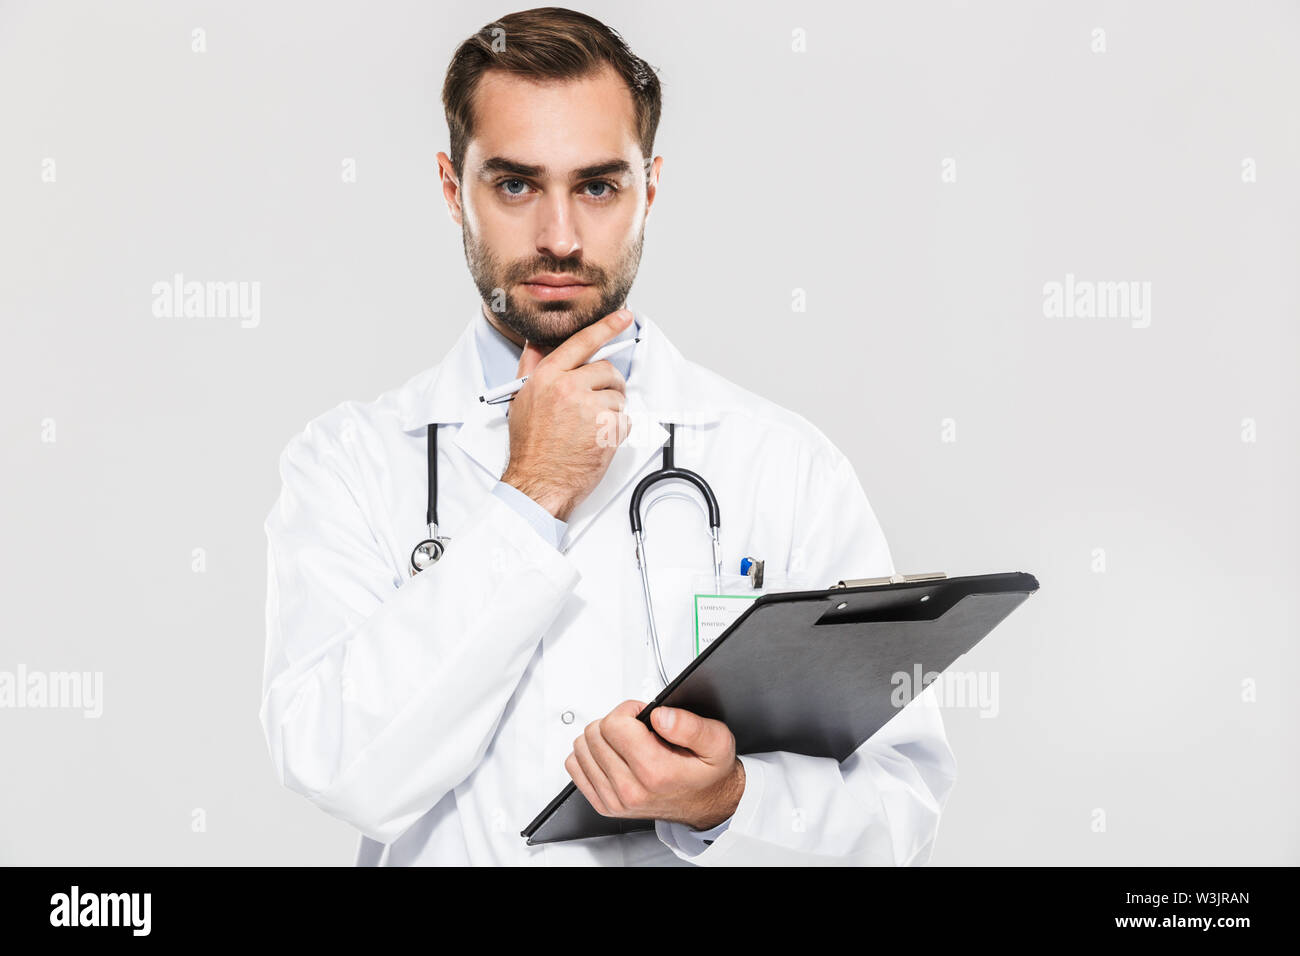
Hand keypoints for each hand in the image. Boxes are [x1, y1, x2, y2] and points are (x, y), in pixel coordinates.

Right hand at [500, 309, 633, 521]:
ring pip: (618, 396)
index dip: (606, 327)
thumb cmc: (530, 447)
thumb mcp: (522, 400)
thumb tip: (537, 343)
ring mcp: (590, 408)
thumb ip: (532, 368)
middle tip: (597, 403)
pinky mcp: (608, 429)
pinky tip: (597, 440)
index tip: (624, 316)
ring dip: (611, 410)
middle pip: (607, 370)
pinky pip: (625, 419)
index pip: (582, 342)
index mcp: (548, 377)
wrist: (539, 482)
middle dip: (608, 385)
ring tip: (590, 428)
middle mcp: (569, 388)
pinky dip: (617, 430)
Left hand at [565, 700, 745, 830]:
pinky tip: (612, 754)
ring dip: (601, 738)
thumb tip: (660, 716)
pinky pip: (575, 767)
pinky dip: (590, 755)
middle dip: (616, 722)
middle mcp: (631, 790)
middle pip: (595, 733)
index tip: (643, 716)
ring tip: (627, 742)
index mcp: (655, 772)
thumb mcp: (716, 742)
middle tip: (638, 730)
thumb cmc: (707, 773)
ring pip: (581, 748)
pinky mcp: (604, 805)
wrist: (707, 804)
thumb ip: (691, 725)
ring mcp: (614, 800)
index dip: (629, 710)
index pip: (614, 725)